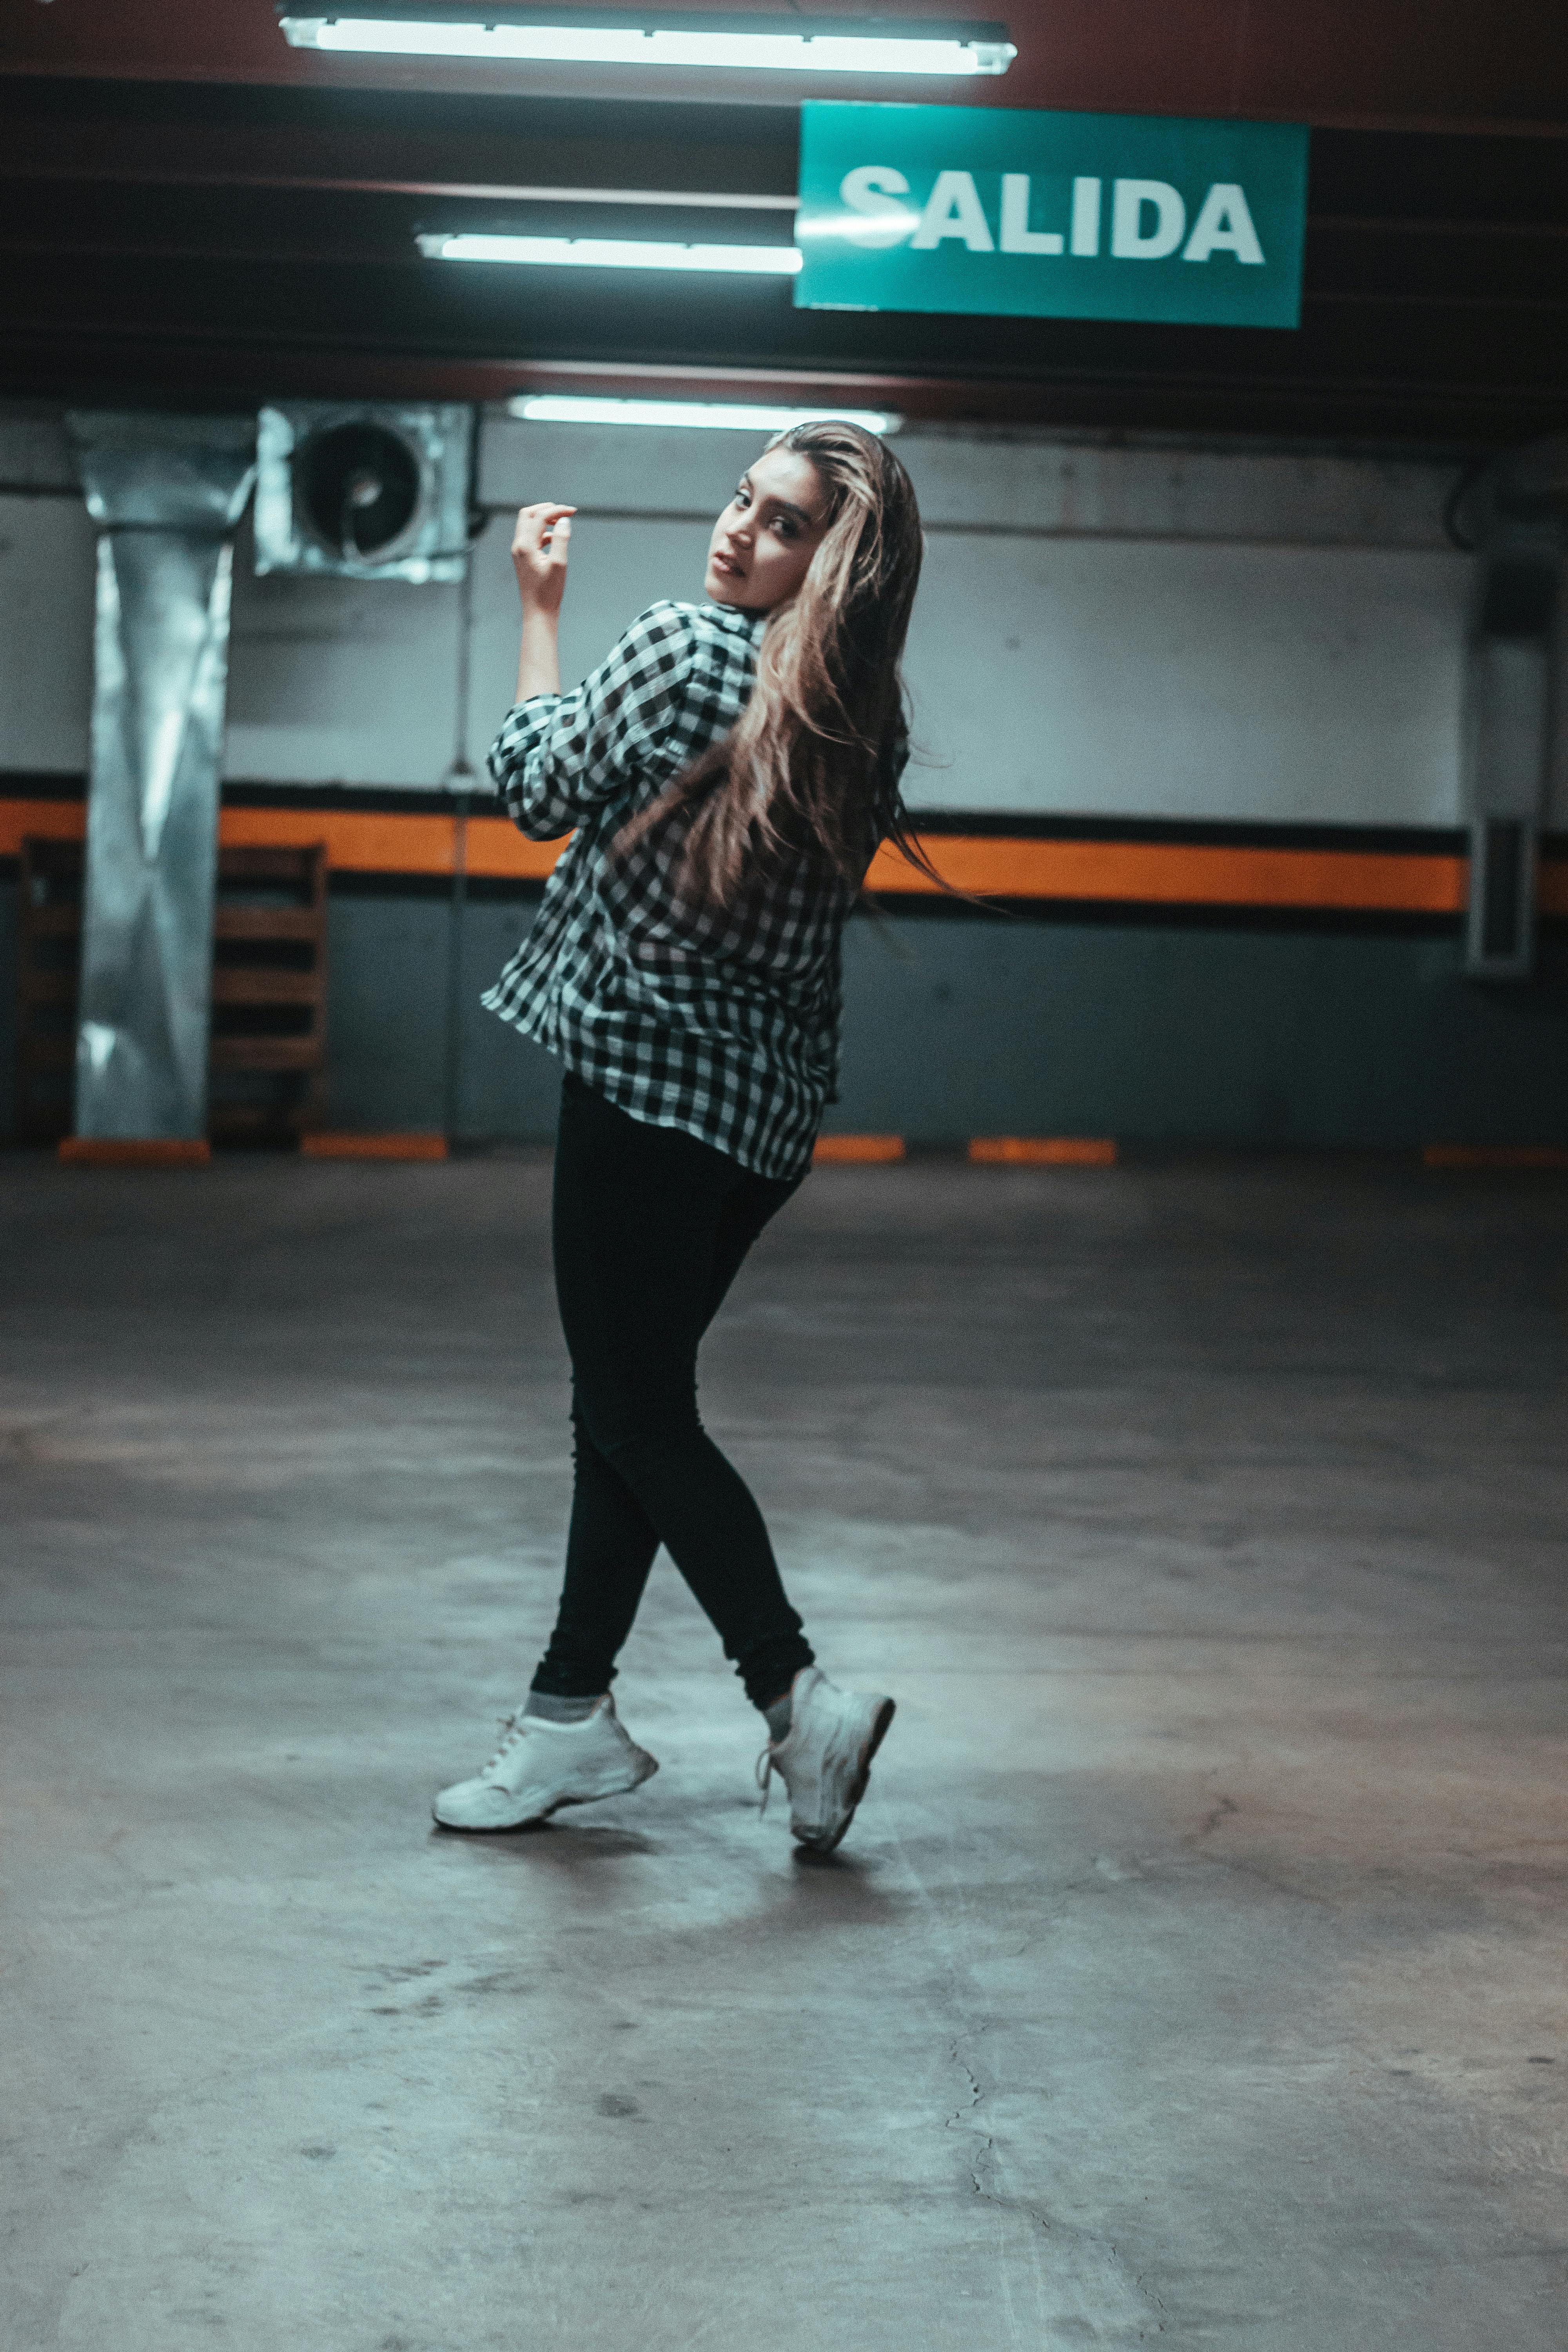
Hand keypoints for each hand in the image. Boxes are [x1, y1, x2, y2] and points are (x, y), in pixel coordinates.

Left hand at [511, 501, 575, 617]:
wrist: (537, 612)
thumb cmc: (549, 592)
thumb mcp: (559, 564)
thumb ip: (562, 539)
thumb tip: (564, 520)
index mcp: (525, 545)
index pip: (540, 516)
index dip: (557, 510)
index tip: (573, 512)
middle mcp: (518, 546)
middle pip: (528, 514)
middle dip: (546, 509)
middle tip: (564, 512)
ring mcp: (519, 551)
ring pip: (528, 525)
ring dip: (544, 519)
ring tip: (562, 523)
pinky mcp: (522, 558)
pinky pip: (531, 537)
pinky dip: (543, 532)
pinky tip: (556, 539)